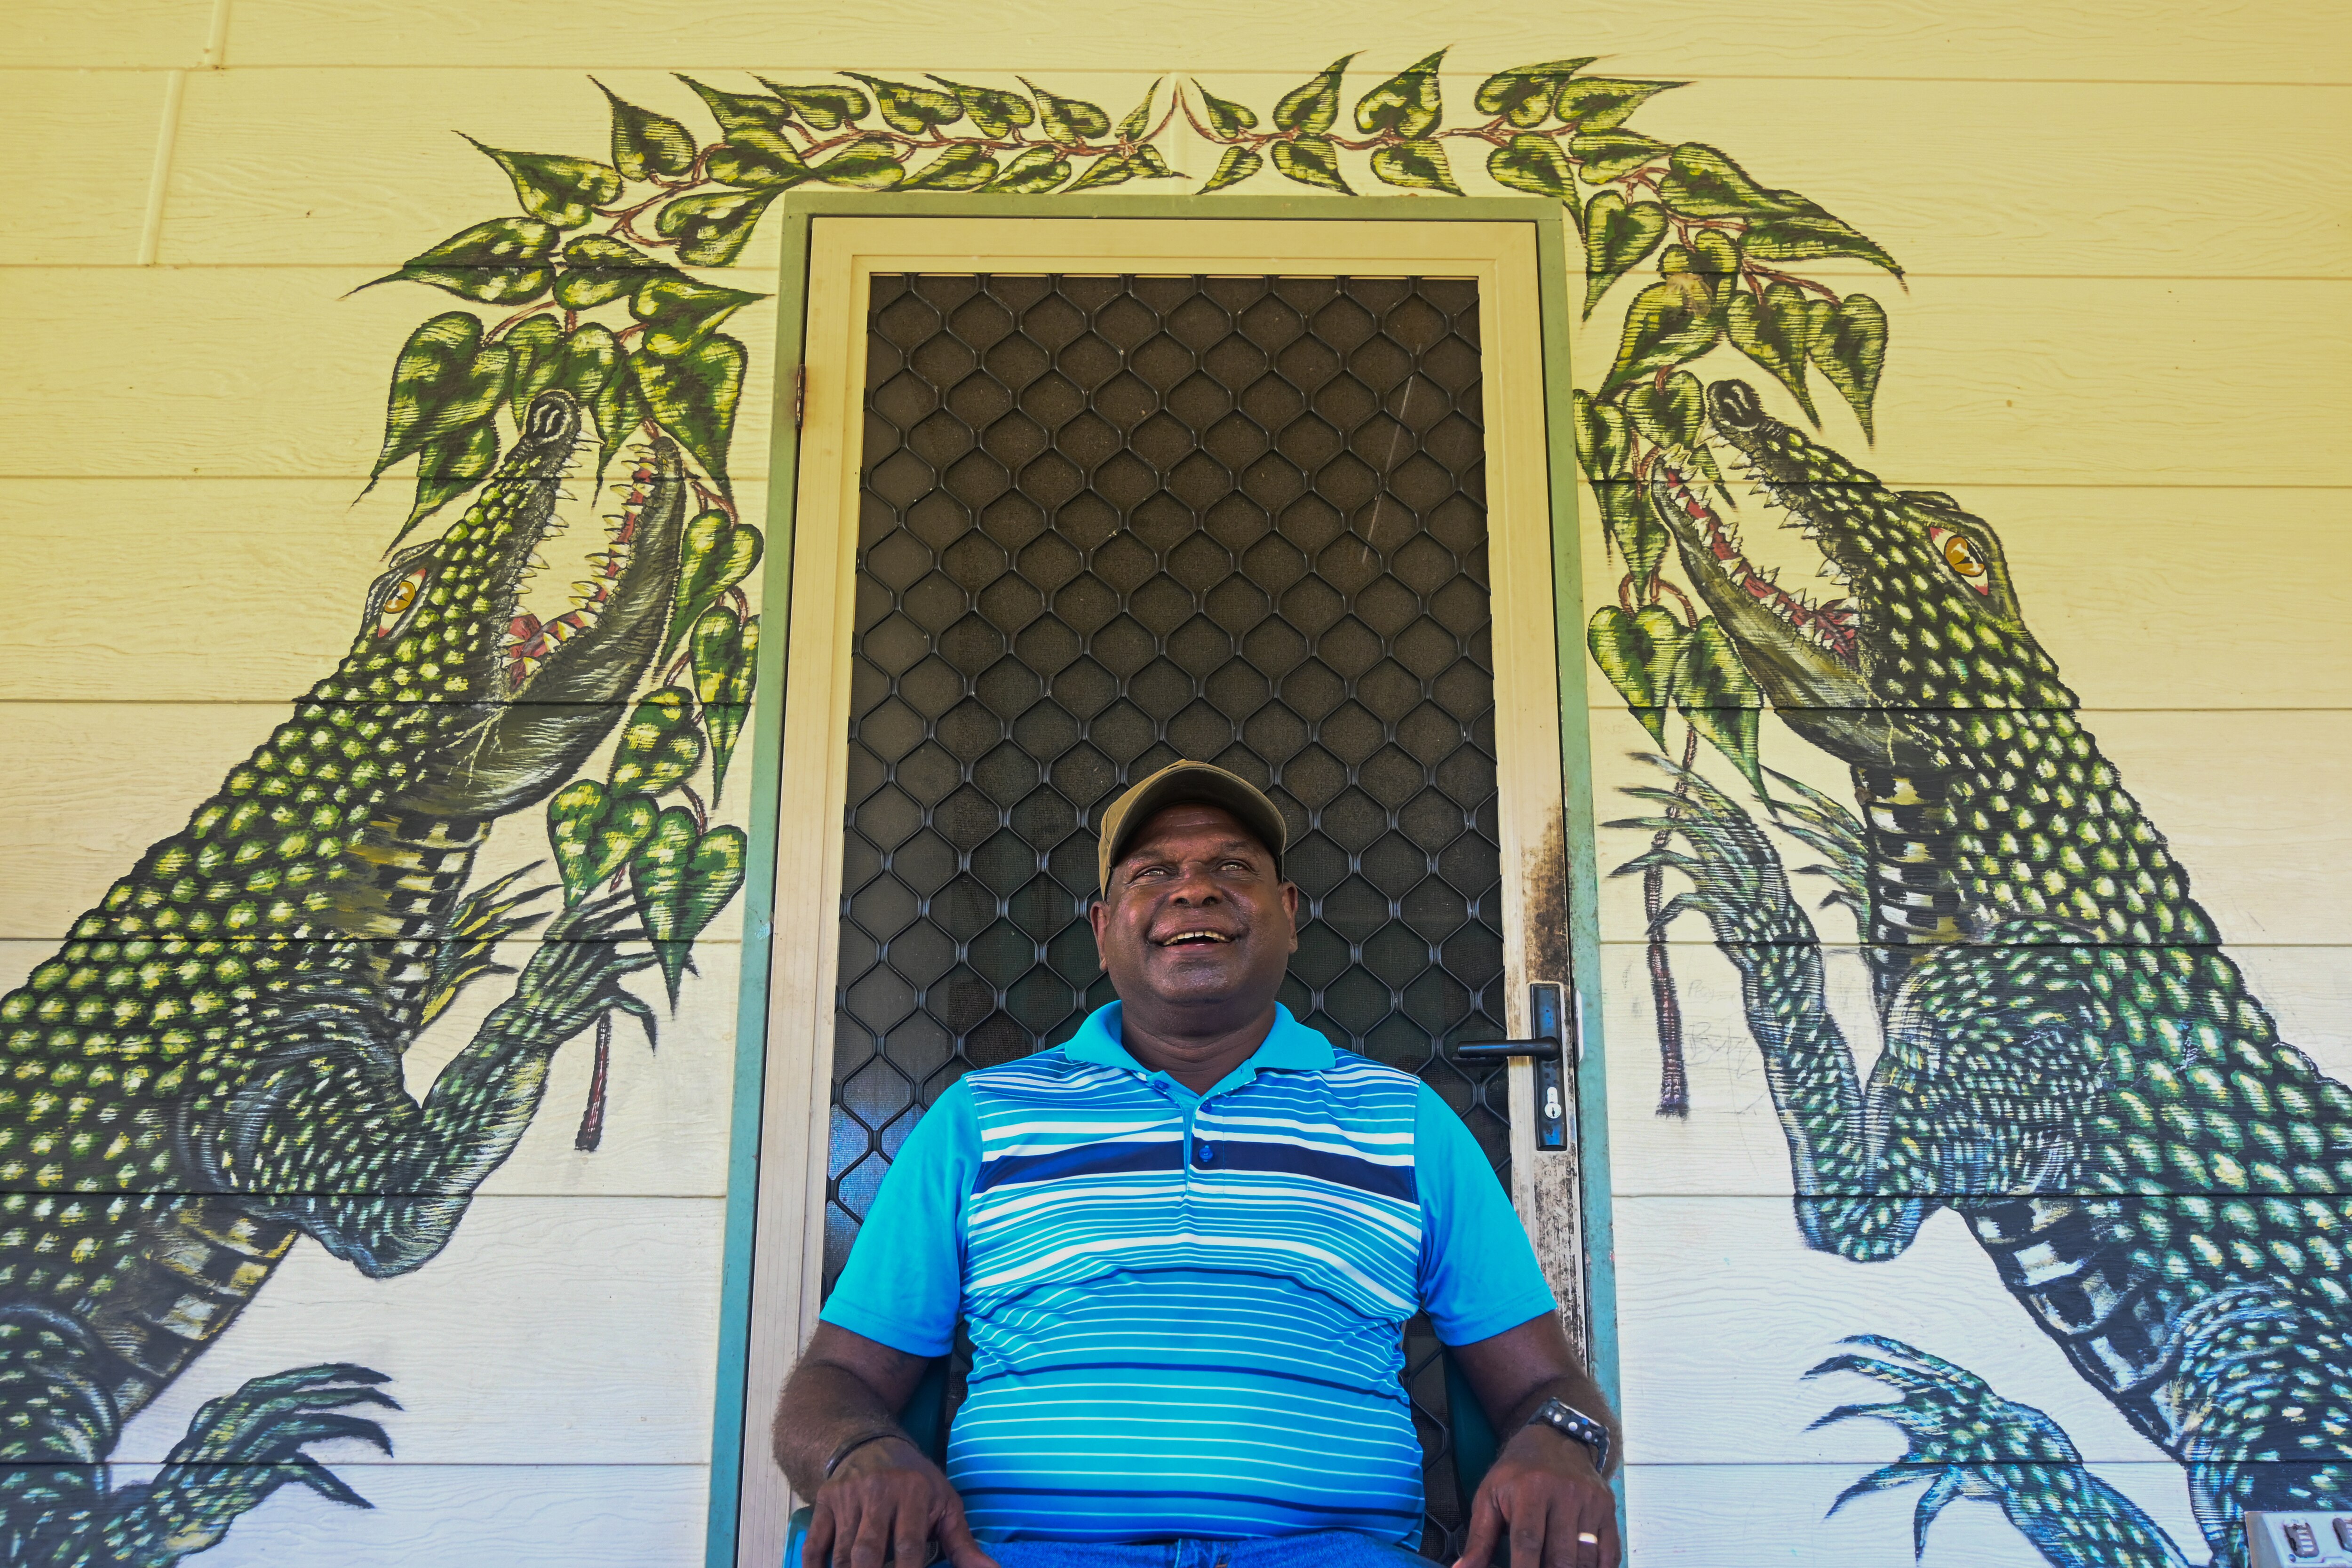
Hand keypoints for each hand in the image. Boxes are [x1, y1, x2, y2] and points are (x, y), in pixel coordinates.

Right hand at [807, 1436, 998, 1567]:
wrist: (872, 1443)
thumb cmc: (917, 1482)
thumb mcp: (945, 1505)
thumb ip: (963, 1545)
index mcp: (912, 1494)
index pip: (909, 1546)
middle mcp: (877, 1494)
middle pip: (868, 1553)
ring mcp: (847, 1498)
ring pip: (842, 1553)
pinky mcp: (824, 1502)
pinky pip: (814, 1544)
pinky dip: (815, 1566)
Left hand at [1452, 1425, 1619, 1567]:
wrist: (1555, 1439)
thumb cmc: (1516, 1474)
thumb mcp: (1489, 1497)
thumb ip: (1478, 1539)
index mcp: (1530, 1490)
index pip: (1528, 1542)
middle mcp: (1564, 1494)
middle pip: (1560, 1556)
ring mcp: (1590, 1502)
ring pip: (1587, 1558)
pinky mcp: (1608, 1509)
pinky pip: (1610, 1553)